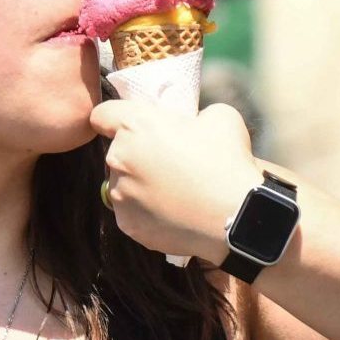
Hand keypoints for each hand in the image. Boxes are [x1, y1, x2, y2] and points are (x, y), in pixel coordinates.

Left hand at [88, 99, 264, 264]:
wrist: (237, 216)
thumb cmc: (227, 160)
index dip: (114, 118)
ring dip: (141, 184)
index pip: (102, 115)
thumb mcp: (219, 117)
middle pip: (118, 152)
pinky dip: (147, 212)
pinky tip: (174, 213)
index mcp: (134, 127)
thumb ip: (193, 116)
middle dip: (138, 154)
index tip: (129, 126)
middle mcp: (117, 159)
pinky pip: (132, 212)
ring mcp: (119, 195)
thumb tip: (191, 126)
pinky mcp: (128, 225)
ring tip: (175, 192)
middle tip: (170, 163)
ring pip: (123, 184)